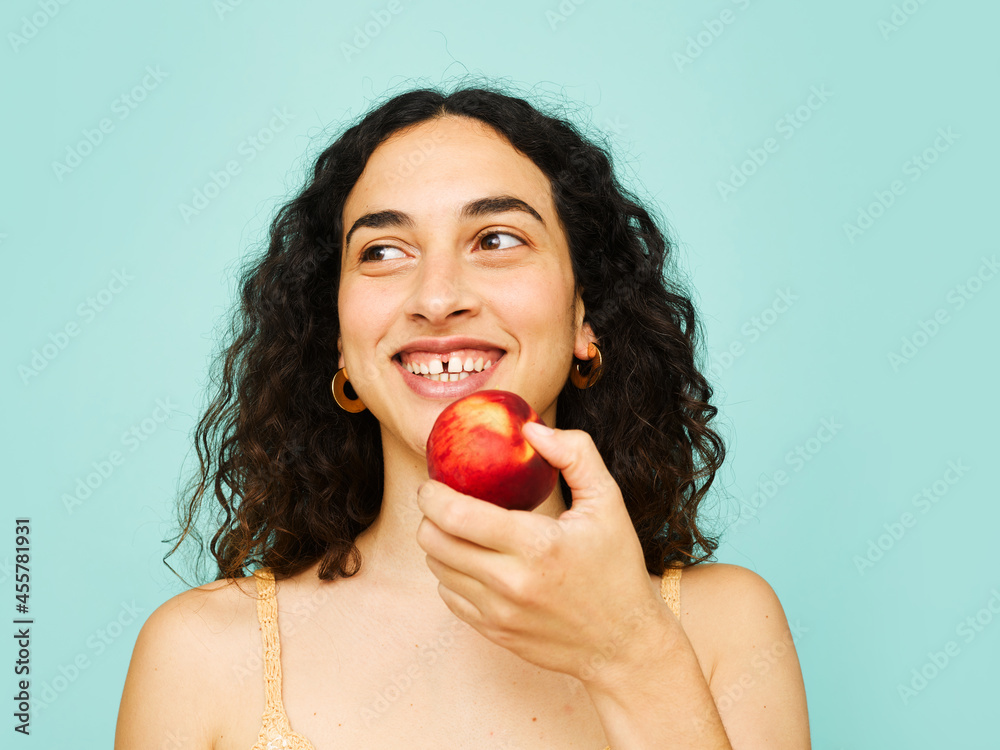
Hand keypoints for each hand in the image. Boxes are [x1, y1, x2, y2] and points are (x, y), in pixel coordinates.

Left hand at [415, 421, 673, 682]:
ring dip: (438, 543)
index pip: (457, 517)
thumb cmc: (617, 567)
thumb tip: (531, 429)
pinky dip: (451, 574)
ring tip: (459, 529)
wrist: (624, 644)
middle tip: (440, 501)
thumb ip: (575, 454)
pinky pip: (449, 597)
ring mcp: (499, 612)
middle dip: (428, 516)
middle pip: (435, 542)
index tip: (432, 482)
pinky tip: (472, 561)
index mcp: (537, 545)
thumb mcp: (608, 502)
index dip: (432, 495)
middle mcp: (511, 583)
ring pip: (437, 569)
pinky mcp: (494, 632)